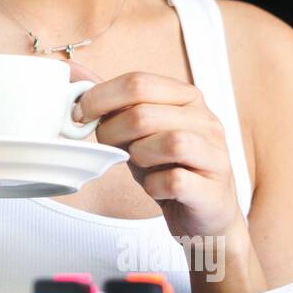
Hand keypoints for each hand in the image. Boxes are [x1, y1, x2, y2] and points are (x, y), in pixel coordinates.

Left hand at [64, 59, 241, 239]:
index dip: (100, 97)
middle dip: (113, 132)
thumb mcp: (140, 132)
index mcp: (186, 97)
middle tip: (109, 146)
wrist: (204, 212)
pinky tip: (155, 188)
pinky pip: (175, 181)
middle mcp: (206, 120)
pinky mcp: (213, 189)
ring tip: (139, 164)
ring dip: (139, 156)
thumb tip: (77, 81)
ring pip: (169, 142)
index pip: (138, 82)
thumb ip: (116, 108)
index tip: (79, 115)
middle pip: (145, 113)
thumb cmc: (169, 167)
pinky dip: (155, 186)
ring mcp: (215, 154)